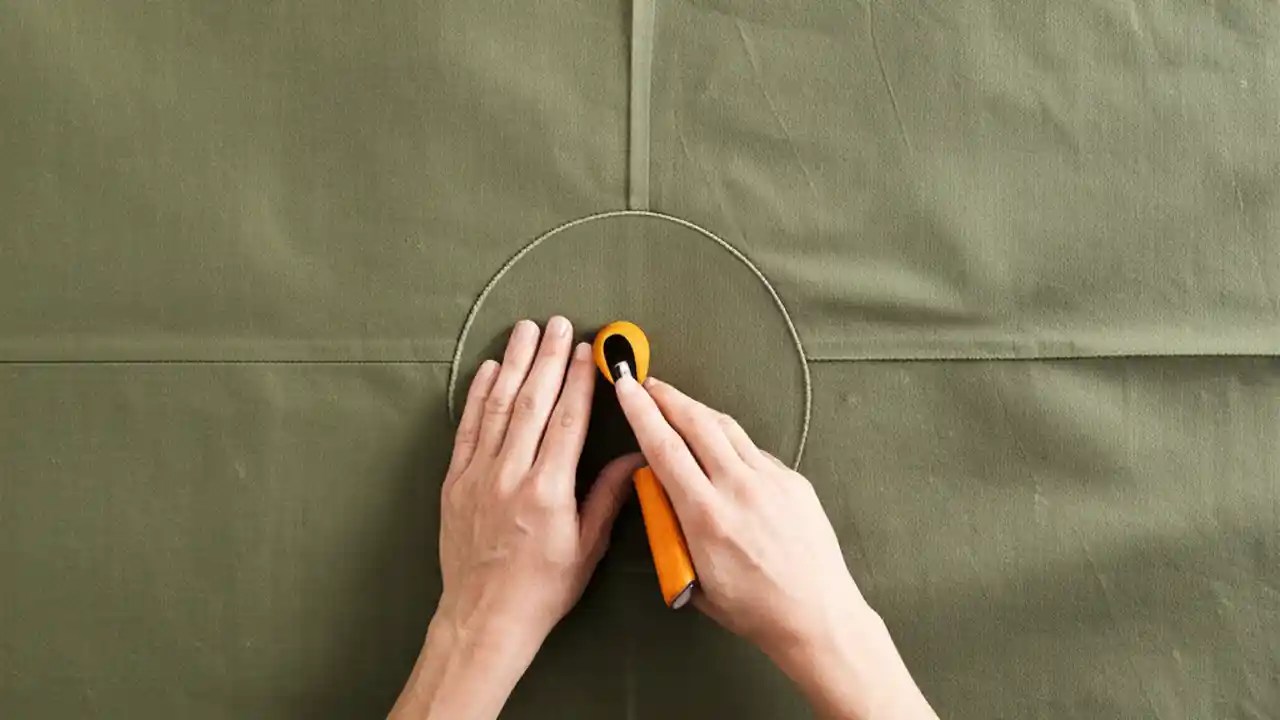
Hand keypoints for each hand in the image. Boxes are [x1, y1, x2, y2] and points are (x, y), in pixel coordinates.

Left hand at [391, 317, 640, 719]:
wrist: (484, 618)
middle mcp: (510, 476)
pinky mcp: (455, 482)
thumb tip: (634, 456)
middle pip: (532, 402)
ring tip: (525, 330)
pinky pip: (467, 428)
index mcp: (548, 492)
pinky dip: (478, 394)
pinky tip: (489, 369)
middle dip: (547, 358)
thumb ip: (608, 497)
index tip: (588, 350)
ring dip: (513, 363)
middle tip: (557, 323)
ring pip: (498, 407)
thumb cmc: (543, 590)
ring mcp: (478, 476)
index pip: (567, 421)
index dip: (578, 380)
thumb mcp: (588, 548)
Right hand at [614, 375, 935, 719]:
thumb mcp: (694, 578)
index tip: (626, 388)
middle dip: (667, 397)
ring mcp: (771, 481)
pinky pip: (755, 452)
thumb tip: (659, 491)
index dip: (641, 412)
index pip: (664, 448)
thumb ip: (673, 531)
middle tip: (648, 384)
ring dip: (698, 411)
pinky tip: (721, 448)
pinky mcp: (794, 482)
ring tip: (678, 403)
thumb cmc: (753, 609)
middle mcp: (739, 489)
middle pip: (696, 423)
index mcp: (706, 516)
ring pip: (727, 429)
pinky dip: (731, 442)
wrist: (817, 616)